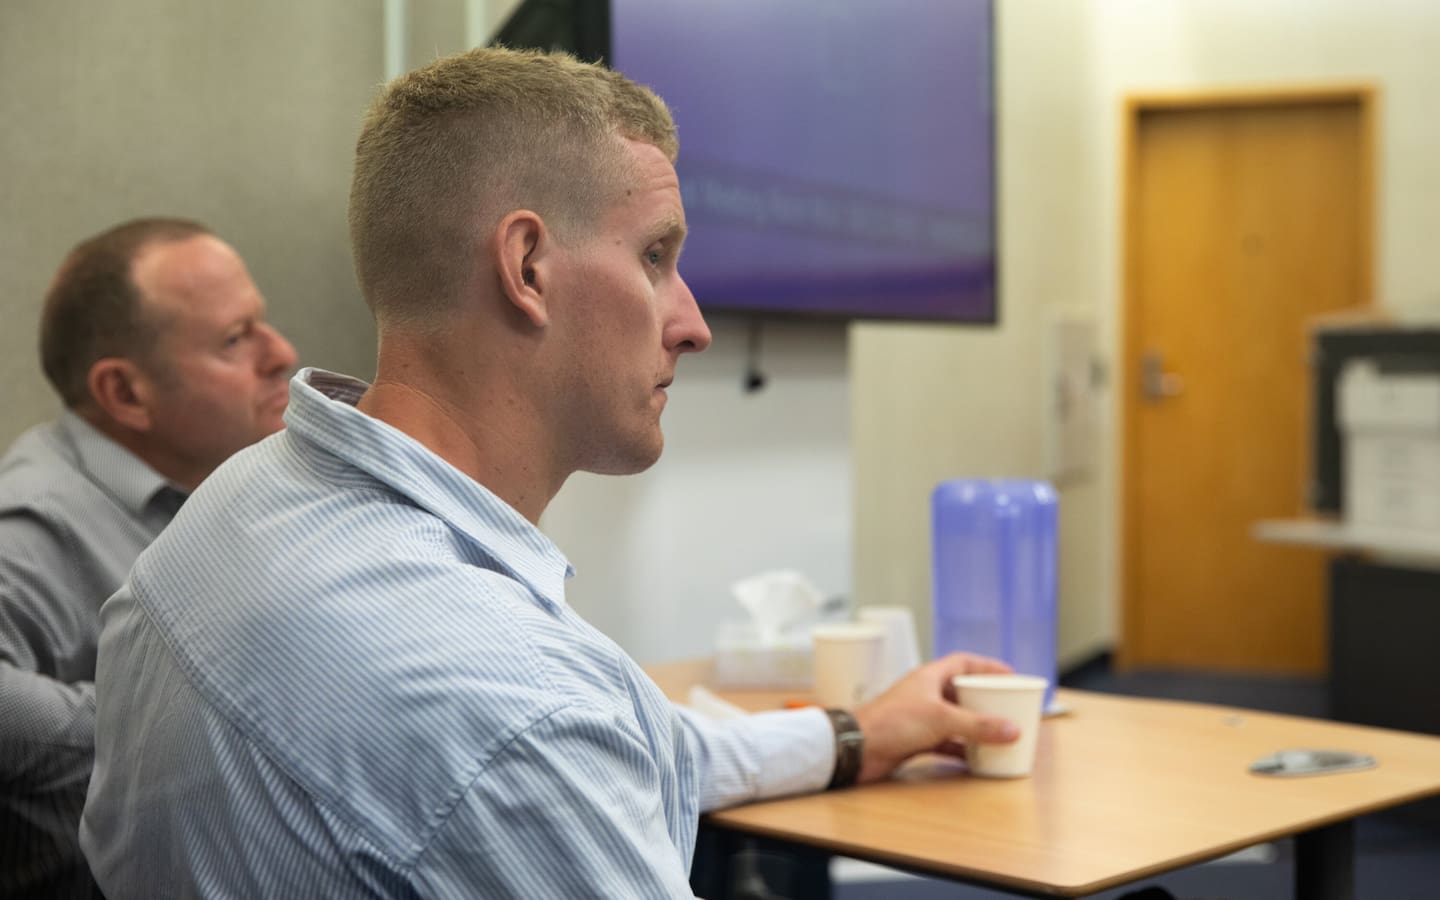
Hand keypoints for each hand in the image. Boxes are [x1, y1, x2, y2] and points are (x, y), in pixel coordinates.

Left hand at [851, 652, 1019, 783]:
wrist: (857, 748)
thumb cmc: (893, 722)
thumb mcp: (941, 719)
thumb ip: (978, 725)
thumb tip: (1013, 729)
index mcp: (929, 677)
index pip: (963, 662)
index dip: (987, 666)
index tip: (1011, 676)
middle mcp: (925, 694)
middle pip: (961, 691)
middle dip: (985, 700)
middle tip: (1009, 708)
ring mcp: (919, 717)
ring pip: (955, 718)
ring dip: (975, 726)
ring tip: (999, 734)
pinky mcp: (915, 740)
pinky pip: (945, 741)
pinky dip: (962, 749)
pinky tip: (977, 759)